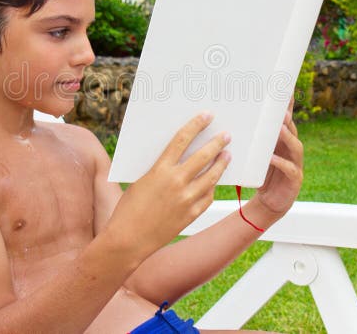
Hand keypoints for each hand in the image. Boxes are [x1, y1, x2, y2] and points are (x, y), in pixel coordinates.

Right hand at [106, 112, 230, 258]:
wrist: (128, 239)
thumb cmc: (129, 209)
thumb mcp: (142, 181)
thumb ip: (160, 169)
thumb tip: (177, 157)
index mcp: (160, 170)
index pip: (182, 140)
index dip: (196, 125)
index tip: (207, 116)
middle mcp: (176, 182)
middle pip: (203, 157)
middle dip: (216, 143)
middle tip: (225, 136)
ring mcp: (186, 199)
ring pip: (211, 177)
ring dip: (221, 164)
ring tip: (227, 156)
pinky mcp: (191, 214)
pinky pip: (208, 196)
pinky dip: (211, 187)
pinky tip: (214, 182)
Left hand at [254, 96, 303, 216]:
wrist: (269, 202)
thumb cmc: (260, 175)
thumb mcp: (253, 154)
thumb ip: (248, 139)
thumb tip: (227, 122)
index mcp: (281, 141)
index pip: (283, 120)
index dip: (285, 105)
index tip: (283, 89)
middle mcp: (290, 148)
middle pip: (291, 128)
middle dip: (286, 117)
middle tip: (279, 107)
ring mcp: (295, 163)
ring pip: (295, 146)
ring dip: (287, 136)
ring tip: (279, 128)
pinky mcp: (294, 178)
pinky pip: (289, 168)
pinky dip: (281, 162)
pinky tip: (272, 158)